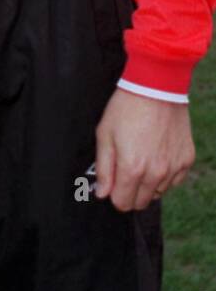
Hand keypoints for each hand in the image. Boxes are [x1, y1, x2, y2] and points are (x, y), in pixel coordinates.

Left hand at [94, 88, 194, 209]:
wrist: (156, 87)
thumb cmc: (126, 108)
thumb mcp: (105, 134)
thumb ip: (104, 168)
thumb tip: (103, 193)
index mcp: (132, 168)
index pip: (123, 203)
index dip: (114, 195)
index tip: (113, 182)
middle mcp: (156, 173)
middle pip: (141, 202)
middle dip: (130, 191)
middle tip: (125, 168)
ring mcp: (174, 167)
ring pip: (158, 192)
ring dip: (148, 183)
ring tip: (142, 156)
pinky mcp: (186, 159)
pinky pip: (174, 181)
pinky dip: (165, 174)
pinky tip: (157, 154)